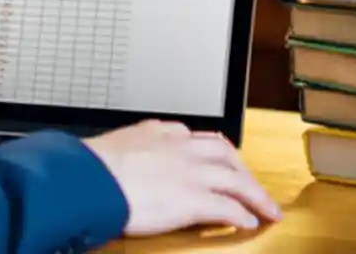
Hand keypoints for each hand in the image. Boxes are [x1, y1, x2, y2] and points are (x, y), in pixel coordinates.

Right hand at [83, 120, 281, 235]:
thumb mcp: (112, 147)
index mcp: (159, 133)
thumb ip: (127, 149)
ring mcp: (190, 172)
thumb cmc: (91, 168)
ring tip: (265, 207)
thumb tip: (119, 160)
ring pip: (236, 178)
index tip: (218, 160)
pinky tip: (249, 222)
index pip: (196, 138)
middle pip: (225, 154)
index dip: (213, 152)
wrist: (90, 178)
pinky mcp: (194, 199)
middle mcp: (181, 148)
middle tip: (251, 184)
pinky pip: (228, 207)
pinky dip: (243, 213)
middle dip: (242, 169)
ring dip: (255, 193)